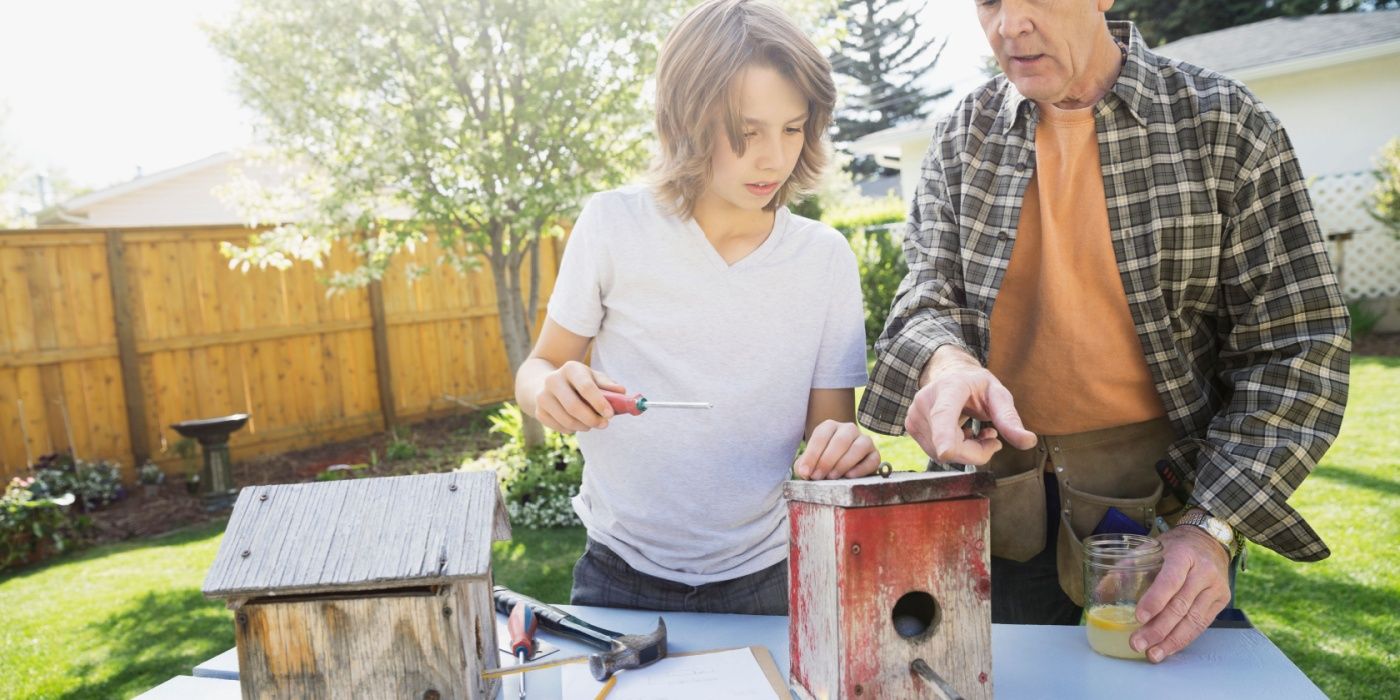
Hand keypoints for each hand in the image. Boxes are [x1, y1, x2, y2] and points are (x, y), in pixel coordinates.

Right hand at [533, 360, 624, 432]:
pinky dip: (572, 430)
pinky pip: (559, 428)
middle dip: (592, 419)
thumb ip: (608, 385)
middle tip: (604, 424)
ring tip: (591, 424)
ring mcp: (543, 396)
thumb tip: (622, 392)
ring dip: (584, 426)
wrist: (546, 383)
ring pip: (567, 420)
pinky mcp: (538, 411)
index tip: (610, 415)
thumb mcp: (593, 377)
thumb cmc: (578, 382)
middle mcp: (553, 380)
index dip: (599, 403)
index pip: (586, 387)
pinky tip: (576, 423)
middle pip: (574, 406)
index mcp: (570, 368)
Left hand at [794, 421, 880, 479]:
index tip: (806, 472)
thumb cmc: (822, 464)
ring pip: (858, 447)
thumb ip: (804, 466)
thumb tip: (805, 472)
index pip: (821, 436)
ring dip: (843, 463)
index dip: (812, 455)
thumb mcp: (810, 462)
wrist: (841, 470)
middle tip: (818, 477)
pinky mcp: (875, 455)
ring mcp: (864, 440)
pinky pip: (872, 460)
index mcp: (830, 426)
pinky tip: (849, 477)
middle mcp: (848, 429)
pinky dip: (861, 469)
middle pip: (840, 440)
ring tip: (832, 477)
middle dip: (827, 460)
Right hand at [904, 346, 1035, 465]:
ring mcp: (915, 415)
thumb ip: (1010, 419)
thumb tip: (1028, 442)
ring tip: (975, 432)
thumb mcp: (998, 395)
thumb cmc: (975, 385)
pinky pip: (936, 453)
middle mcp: (926, 401)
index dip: (945, 436)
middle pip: (951, 446)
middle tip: (991, 436)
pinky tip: (961, 435)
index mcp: (949, 388)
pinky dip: (954, 451)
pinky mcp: (911, 428)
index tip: (946, 451)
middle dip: (976, 451)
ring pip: (943, 454)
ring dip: (966, 452)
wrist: (950, 375)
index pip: (945, 415)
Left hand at [1130, 520, 1231, 662]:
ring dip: (1171, 641)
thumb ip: (1126, 568)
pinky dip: (1183, 639)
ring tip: (1152, 654)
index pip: (1171, 580)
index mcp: (1183, 555)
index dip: (1155, 600)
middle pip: (1181, 605)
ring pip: (1193, 620)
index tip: (1139, 617)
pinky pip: (1201, 625)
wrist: (1208, 542)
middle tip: (1137, 642)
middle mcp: (1204, 572)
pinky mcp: (1221, 602)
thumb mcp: (1150, 548)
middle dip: (1158, 628)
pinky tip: (1168, 648)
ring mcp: (1215, 588)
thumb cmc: (1174, 547)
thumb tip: (1101, 592)